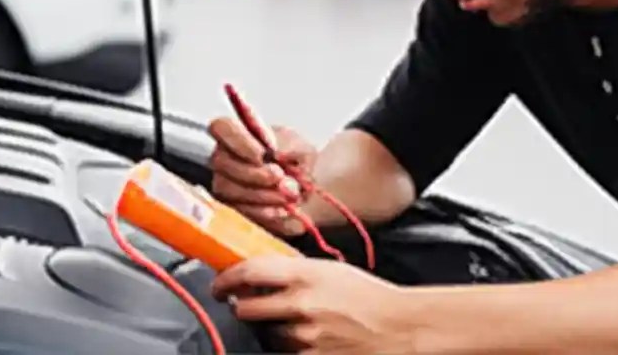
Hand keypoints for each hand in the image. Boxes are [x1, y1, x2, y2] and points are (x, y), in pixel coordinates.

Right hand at [207, 116, 317, 235]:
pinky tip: (284, 207)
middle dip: (254, 173)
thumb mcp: (303, 148)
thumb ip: (290, 148)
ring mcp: (225, 183)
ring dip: (262, 194)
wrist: (306, 191)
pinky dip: (266, 210)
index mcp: (239, 134)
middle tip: (280, 177)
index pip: (221, 127)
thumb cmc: (298, 162)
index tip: (262, 153)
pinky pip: (242, 210)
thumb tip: (275, 154)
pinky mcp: (233, 207)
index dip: (238, 141)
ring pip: (229, 189)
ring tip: (289, 194)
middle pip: (222, 162)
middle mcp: (226, 157)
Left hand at [212, 256, 414, 353]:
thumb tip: (264, 273)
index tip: (219, 284)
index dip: (226, 279)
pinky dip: (287, 347)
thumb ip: (297, 271)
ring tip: (289, 322)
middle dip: (241, 307)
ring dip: (267, 329)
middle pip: (245, 308)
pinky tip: (303, 338)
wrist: (398, 327)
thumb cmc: (369, 297)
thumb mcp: (332, 272)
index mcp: (306, 275)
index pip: (250, 272)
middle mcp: (301, 305)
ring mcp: (304, 336)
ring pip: (263, 335)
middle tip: (245, 304)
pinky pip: (283, 354)